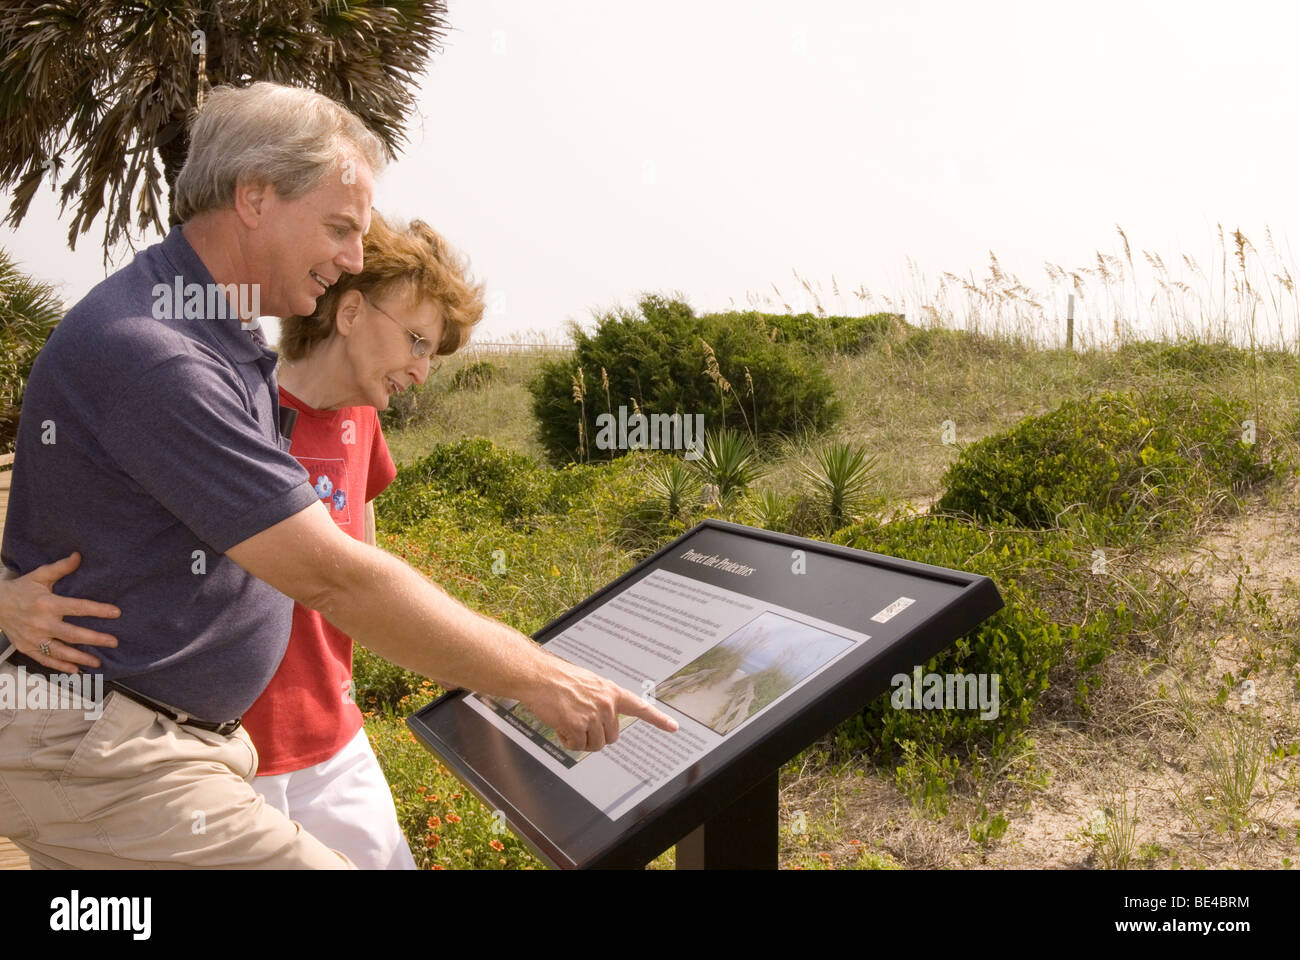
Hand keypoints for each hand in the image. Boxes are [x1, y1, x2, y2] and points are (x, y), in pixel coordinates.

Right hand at [0, 552, 120, 672]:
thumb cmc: (22, 588)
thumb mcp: (40, 575)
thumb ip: (61, 568)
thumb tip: (79, 555)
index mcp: (47, 603)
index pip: (78, 607)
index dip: (98, 610)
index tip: (116, 613)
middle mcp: (41, 623)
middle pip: (72, 633)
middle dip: (95, 639)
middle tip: (114, 642)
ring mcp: (33, 638)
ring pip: (60, 651)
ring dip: (80, 657)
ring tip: (98, 662)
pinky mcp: (26, 648)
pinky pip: (45, 659)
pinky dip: (60, 666)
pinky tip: (75, 669)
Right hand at [525, 656, 677, 751]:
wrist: (538, 676)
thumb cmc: (560, 679)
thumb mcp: (590, 684)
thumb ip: (603, 700)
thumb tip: (606, 721)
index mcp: (611, 692)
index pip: (640, 707)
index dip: (658, 719)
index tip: (673, 727)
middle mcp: (606, 704)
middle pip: (611, 738)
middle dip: (595, 735)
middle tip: (578, 721)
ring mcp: (593, 715)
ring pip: (594, 745)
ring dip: (580, 740)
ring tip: (568, 721)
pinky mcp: (577, 726)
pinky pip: (576, 746)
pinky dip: (567, 741)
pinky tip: (560, 726)